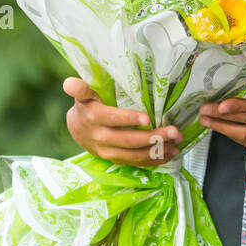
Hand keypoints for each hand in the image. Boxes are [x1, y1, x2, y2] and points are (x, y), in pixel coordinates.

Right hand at [63, 77, 182, 166]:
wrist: (77, 129)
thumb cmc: (86, 106)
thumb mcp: (82, 95)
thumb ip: (80, 89)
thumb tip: (69, 82)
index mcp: (94, 118)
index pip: (112, 119)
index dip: (129, 119)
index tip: (148, 118)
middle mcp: (100, 138)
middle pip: (128, 140)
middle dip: (153, 137)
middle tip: (174, 131)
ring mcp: (108, 152)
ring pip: (134, 155)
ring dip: (157, 151)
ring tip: (176, 143)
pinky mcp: (116, 160)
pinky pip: (136, 163)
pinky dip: (154, 160)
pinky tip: (169, 153)